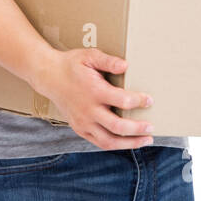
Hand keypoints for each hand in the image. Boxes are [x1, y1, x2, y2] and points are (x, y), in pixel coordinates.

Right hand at [31, 48, 155, 150]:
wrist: (49, 77)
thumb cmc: (72, 65)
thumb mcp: (89, 56)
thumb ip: (108, 61)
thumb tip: (126, 66)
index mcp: (93, 91)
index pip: (122, 100)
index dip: (139, 101)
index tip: (150, 100)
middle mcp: (88, 110)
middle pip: (118, 126)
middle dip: (138, 129)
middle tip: (151, 127)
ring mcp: (83, 122)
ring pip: (109, 141)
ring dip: (130, 143)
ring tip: (145, 140)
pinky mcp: (80, 129)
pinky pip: (99, 143)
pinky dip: (115, 144)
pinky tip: (127, 142)